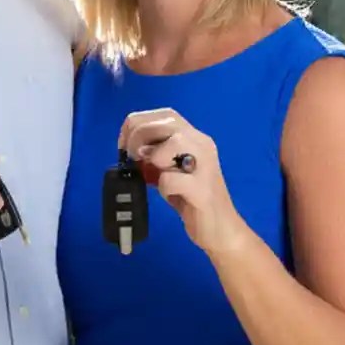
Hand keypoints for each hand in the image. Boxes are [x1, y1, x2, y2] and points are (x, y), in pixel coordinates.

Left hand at [119, 108, 250, 255]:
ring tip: (154, 172)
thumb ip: (154, 155)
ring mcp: (206, 166)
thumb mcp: (169, 170)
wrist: (220, 230)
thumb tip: (130, 148)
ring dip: (155, 156)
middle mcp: (202, 144)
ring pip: (176, 141)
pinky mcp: (203, 190)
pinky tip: (169, 194)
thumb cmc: (191, 199)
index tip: (124, 145)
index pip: (164, 114)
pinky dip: (163, 186)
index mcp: (193, 137)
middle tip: (133, 159)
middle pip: (166, 122)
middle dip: (139, 137)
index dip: (137, 124)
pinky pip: (173, 179)